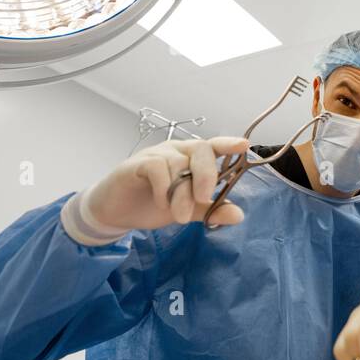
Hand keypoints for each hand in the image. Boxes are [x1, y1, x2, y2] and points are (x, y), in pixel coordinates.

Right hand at [82, 136, 253, 231]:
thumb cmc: (152, 205)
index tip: (244, 145)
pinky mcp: (136, 164)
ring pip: (178, 164)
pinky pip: (156, 167)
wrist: (115, 213)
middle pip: (201, 148)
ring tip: (179, 215)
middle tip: (204, 199)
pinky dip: (163, 188)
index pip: (213, 145)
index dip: (228, 143)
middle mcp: (176, 151)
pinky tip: (161, 204)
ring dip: (182, 194)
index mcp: (191, 159)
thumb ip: (210, 211)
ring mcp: (156, 155)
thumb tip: (238, 215)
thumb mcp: (187, 211)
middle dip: (207, 175)